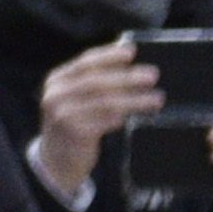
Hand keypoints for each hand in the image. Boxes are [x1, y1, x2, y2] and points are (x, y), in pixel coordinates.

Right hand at [27, 37, 156, 204]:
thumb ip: (95, 84)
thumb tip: (130, 68)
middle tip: (153, 75)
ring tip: (157, 99)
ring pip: (104, 102)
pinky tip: (134, 117)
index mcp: (58, 80)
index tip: (132, 51)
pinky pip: (103, 122)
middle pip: (97, 81)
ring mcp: (63, 114)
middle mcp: (56, 94)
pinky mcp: (74, 133)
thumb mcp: (77, 100)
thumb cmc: (74, 125)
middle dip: (127, 77)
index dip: (109, 55)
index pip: (85, 62)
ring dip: (134, 100)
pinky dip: (120, 118)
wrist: (56, 160)